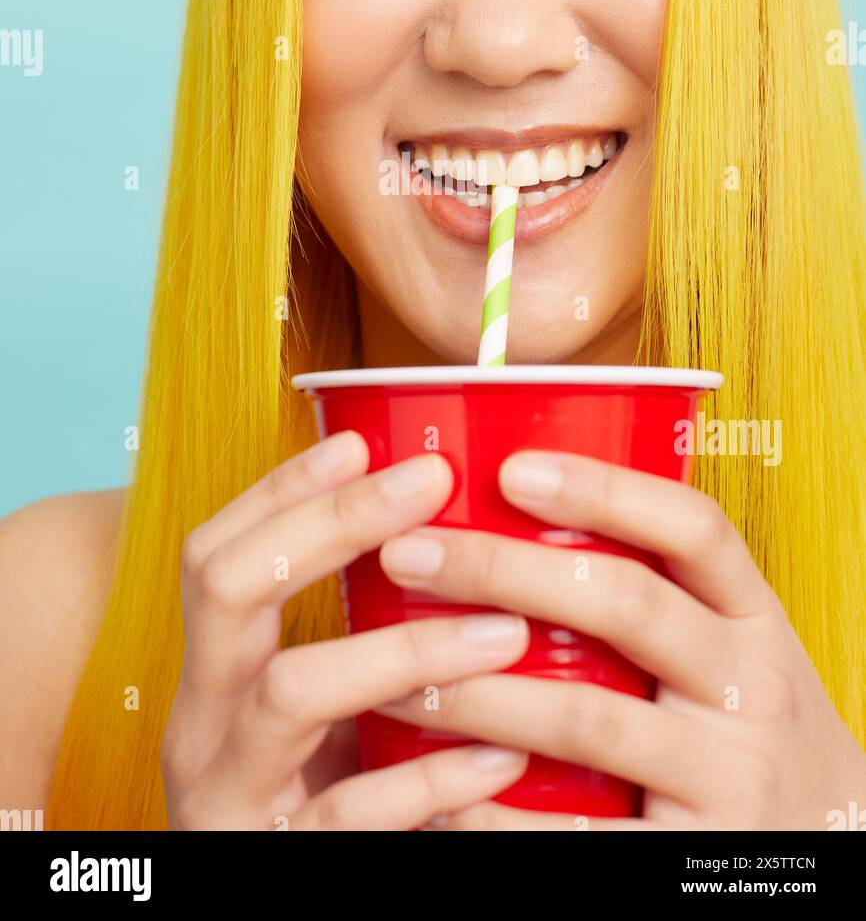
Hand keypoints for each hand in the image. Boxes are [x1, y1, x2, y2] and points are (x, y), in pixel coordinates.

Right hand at [162, 431, 530, 828]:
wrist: (292, 885)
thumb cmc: (323, 789)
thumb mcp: (322, 706)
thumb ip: (356, 634)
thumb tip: (451, 527)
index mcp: (212, 675)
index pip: (218, 554)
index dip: (283, 490)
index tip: (362, 437)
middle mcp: (202, 725)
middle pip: (233, 591)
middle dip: (331, 524)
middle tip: (430, 482)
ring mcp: (232, 797)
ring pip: (291, 693)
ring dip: (405, 648)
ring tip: (504, 628)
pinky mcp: (284, 862)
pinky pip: (351, 814)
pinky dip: (431, 777)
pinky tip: (502, 754)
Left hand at [376, 449, 865, 829]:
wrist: (832, 848)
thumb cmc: (746, 729)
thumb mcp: (731, 647)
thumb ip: (657, 591)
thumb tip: (517, 511)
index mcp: (752, 619)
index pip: (693, 529)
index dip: (605, 490)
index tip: (513, 468)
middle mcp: (750, 687)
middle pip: (625, 605)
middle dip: (504, 571)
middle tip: (410, 553)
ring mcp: (729, 775)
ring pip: (587, 717)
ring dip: (477, 695)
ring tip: (400, 677)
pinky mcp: (690, 859)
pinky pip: (582, 838)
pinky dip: (501, 815)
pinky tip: (440, 794)